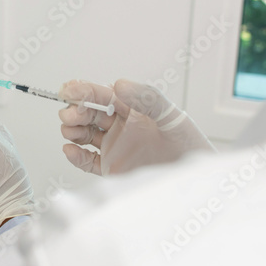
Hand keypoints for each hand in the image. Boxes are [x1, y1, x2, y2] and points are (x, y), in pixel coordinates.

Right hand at [58, 79, 215, 175]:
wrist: (197, 181)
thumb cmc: (189, 145)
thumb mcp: (172, 117)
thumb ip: (146, 98)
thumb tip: (118, 84)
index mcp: (134, 108)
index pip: (104, 96)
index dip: (84, 91)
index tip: (68, 90)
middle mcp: (122, 126)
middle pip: (89, 114)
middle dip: (75, 111)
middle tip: (69, 114)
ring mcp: (116, 147)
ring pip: (85, 135)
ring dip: (73, 130)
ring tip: (70, 131)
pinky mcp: (112, 168)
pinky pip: (88, 161)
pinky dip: (76, 156)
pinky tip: (70, 150)